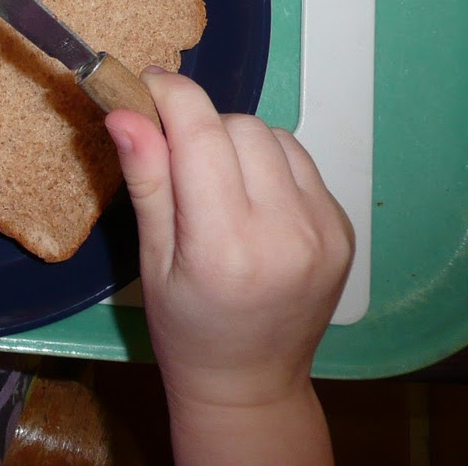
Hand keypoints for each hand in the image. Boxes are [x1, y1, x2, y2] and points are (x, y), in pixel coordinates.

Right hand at [106, 70, 351, 464]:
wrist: (251, 382)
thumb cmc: (185, 327)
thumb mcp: (152, 259)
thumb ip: (146, 181)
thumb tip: (124, 112)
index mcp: (225, 245)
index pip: (201, 133)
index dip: (171, 95)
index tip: (147, 85)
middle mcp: (284, 232)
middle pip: (239, 126)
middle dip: (201, 127)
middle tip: (178, 157)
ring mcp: (324, 230)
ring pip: (275, 136)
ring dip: (239, 144)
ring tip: (219, 184)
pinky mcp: (343, 228)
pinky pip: (301, 164)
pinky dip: (271, 167)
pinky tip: (253, 203)